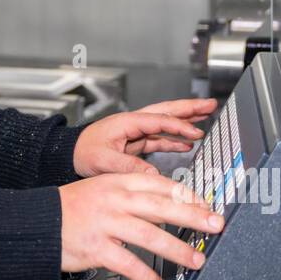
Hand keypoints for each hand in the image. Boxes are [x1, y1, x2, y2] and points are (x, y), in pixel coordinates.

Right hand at [57, 171, 223, 279]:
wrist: (38, 220)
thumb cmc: (72, 206)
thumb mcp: (103, 188)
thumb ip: (133, 194)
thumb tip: (168, 203)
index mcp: (118, 182)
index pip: (160, 185)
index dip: (187, 195)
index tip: (206, 205)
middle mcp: (115, 200)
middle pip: (162, 207)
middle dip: (193, 216)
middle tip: (215, 225)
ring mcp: (106, 224)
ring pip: (150, 236)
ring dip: (177, 250)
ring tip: (196, 260)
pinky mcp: (97, 248)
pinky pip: (128, 263)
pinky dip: (147, 276)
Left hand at [72, 98, 216, 177]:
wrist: (69, 154)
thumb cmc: (81, 152)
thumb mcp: (103, 160)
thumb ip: (128, 166)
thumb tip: (153, 175)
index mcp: (127, 122)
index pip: (159, 120)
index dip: (179, 126)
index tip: (196, 132)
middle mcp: (133, 123)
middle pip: (167, 112)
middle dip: (189, 108)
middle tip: (211, 104)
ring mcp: (136, 132)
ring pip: (165, 122)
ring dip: (186, 120)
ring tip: (206, 117)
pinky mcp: (135, 142)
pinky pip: (159, 138)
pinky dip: (174, 139)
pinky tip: (188, 143)